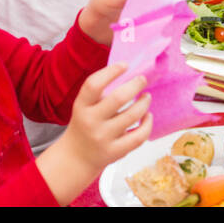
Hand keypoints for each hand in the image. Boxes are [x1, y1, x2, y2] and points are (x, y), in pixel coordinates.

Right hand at [37, 64, 153, 204]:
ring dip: (144, 102)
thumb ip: (100, 93)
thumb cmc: (85, 125)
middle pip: (118, 98)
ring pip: (133, 115)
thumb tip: (129, 72)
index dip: (111, 72)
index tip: (125, 65)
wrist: (76, 158)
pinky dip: (148, 124)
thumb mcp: (84, 107)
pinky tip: (147, 116)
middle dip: (135, 85)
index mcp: (81, 107)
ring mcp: (103, 138)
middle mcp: (90, 122)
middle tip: (142, 79)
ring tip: (146, 96)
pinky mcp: (115, 152)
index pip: (93, 85)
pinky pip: (139, 136)